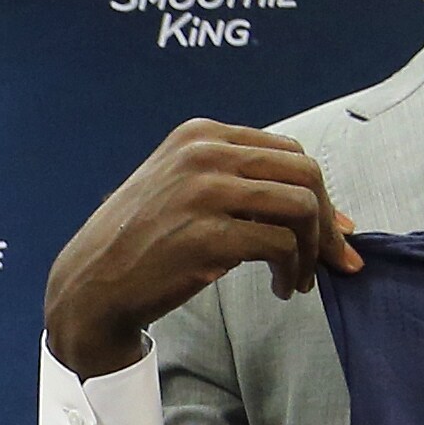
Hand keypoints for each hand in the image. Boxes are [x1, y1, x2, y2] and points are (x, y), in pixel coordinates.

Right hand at [41, 121, 357, 378]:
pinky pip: (282, 246)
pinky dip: (293, 272)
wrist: (93, 281)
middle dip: (327, 222)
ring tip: (299, 278)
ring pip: (301, 207)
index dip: (320, 193)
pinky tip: (280, 290)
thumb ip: (242, 185)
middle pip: (305, 174)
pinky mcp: (209, 236)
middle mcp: (205, 153)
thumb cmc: (143, 241)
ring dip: (313, 251)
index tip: (330, 230)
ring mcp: (205, 192)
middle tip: (328, 260)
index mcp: (201, 134)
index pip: (289, 151)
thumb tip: (328, 214)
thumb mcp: (182, 187)